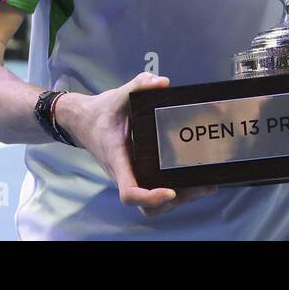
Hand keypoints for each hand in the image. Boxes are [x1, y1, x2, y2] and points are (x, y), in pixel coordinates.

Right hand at [58, 72, 217, 216]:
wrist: (84, 121)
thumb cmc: (102, 112)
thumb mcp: (118, 95)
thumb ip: (139, 85)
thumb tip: (163, 83)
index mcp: (118, 159)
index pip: (129, 191)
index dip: (149, 197)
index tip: (171, 190)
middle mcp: (124, 174)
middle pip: (146, 206)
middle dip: (175, 202)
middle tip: (202, 187)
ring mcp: (131, 176)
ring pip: (152, 205)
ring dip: (179, 199)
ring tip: (204, 186)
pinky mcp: (138, 173)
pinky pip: (155, 190)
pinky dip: (176, 190)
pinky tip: (195, 177)